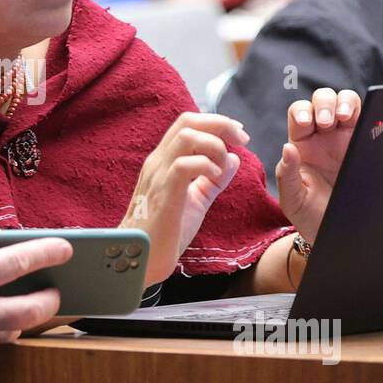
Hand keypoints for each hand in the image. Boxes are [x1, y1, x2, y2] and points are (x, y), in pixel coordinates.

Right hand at [121, 112, 249, 285]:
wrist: (141, 260)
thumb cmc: (164, 233)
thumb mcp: (195, 200)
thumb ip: (213, 180)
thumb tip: (234, 158)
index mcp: (164, 161)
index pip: (187, 123)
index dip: (217, 122)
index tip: (239, 136)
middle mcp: (158, 162)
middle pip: (187, 121)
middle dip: (221, 124)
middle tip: (242, 139)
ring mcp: (158, 176)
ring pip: (186, 136)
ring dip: (214, 144)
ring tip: (224, 165)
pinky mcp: (163, 194)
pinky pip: (184, 165)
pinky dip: (206, 165)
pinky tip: (216, 177)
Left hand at [276, 88, 360, 242]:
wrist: (337, 231)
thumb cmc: (311, 214)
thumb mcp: (293, 199)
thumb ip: (287, 175)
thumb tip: (288, 148)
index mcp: (301, 144)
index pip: (298, 114)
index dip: (301, 112)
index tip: (304, 123)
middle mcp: (323, 136)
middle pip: (322, 101)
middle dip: (324, 104)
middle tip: (326, 122)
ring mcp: (346, 137)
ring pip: (346, 103)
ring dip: (345, 102)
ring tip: (344, 117)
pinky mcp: (367, 143)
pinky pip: (369, 118)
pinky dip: (368, 111)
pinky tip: (366, 121)